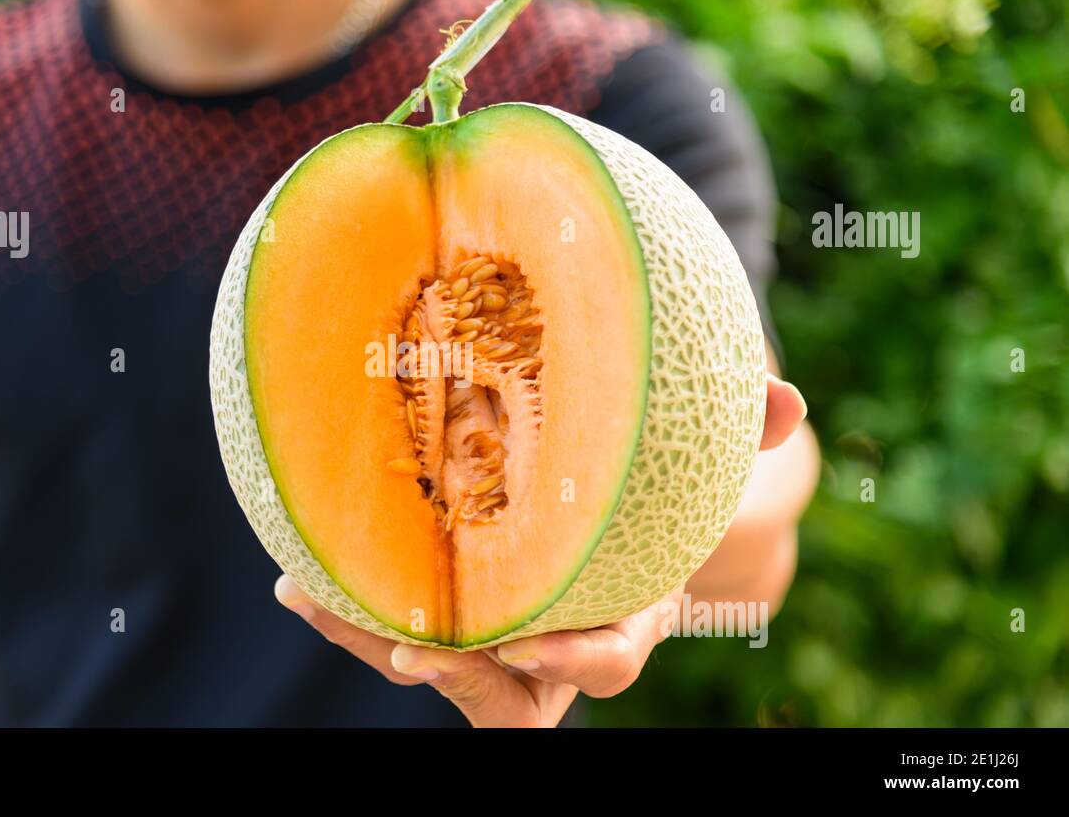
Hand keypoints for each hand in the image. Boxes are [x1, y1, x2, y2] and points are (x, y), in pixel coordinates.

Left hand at [274, 375, 808, 726]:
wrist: (613, 524)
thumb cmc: (656, 498)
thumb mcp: (696, 466)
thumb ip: (743, 434)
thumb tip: (790, 397)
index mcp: (623, 617)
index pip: (606, 661)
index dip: (571, 661)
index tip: (523, 640)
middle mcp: (555, 648)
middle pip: (505, 694)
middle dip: (454, 676)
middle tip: (405, 649)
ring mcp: (497, 645)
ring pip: (436, 668)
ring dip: (370, 638)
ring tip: (305, 591)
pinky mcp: (451, 626)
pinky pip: (398, 632)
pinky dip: (352, 606)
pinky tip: (300, 568)